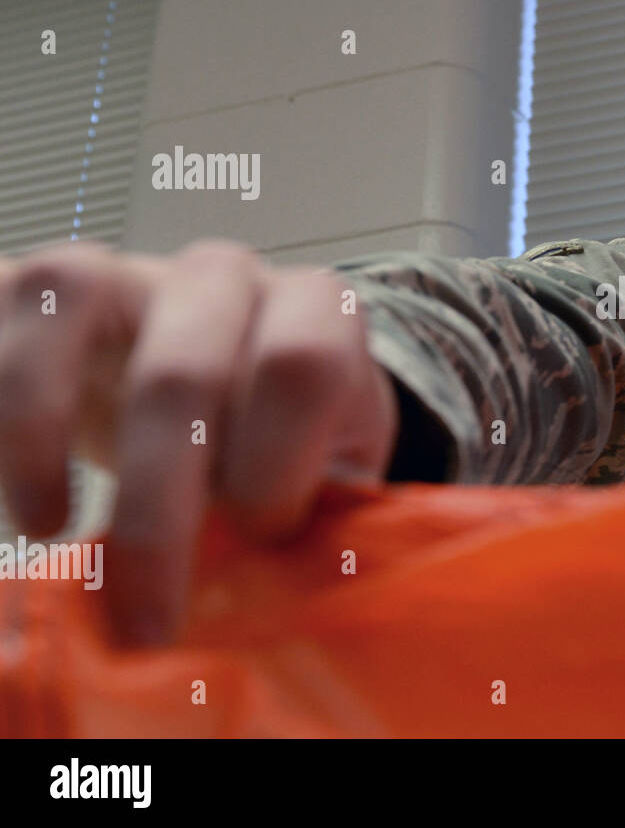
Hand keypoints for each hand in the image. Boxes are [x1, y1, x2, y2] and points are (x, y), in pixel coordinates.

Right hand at [0, 238, 399, 645]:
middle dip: (158, 510)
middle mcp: (227, 277)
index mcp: (314, 314)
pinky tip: (18, 495)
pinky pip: (2, 311)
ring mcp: (130, 270)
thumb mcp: (327, 480)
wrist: (228, 403)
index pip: (302, 364)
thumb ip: (318, 520)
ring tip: (44, 529)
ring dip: (40, 428)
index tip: (258, 541)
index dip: (277, 462)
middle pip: (181, 370)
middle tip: (147, 619)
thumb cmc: (282, 445)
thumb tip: (282, 599)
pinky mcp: (43, 288)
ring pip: (71, 300)